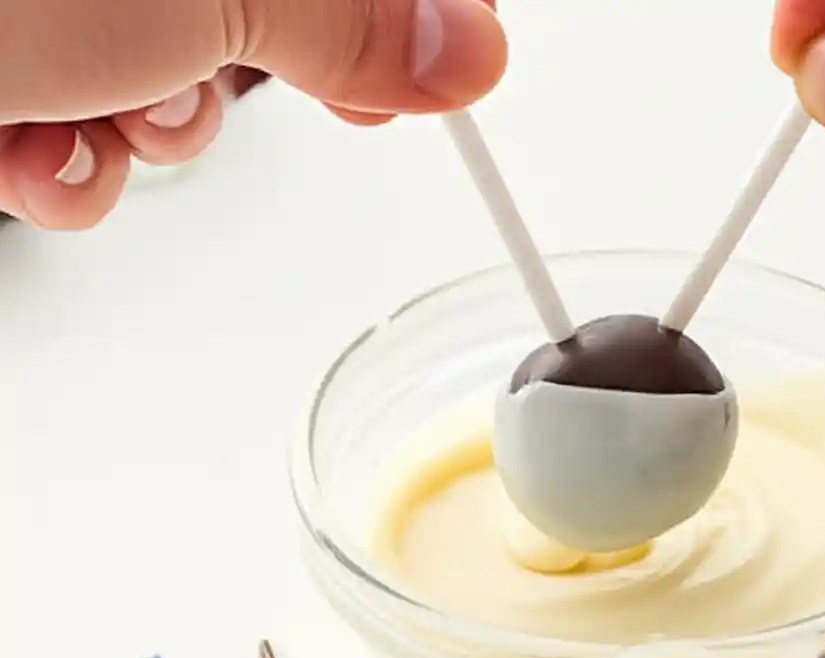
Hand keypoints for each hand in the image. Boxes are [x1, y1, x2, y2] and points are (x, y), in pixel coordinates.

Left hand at [0, 0, 505, 229]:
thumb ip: (354, 16)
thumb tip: (468, 50)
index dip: (419, 12)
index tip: (444, 69)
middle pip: (276, 19)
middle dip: (268, 76)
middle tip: (293, 94)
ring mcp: (76, 12)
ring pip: (172, 82)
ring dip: (155, 130)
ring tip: (107, 112)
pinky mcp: (16, 64)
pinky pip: (84, 128)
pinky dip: (74, 163)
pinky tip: (36, 147)